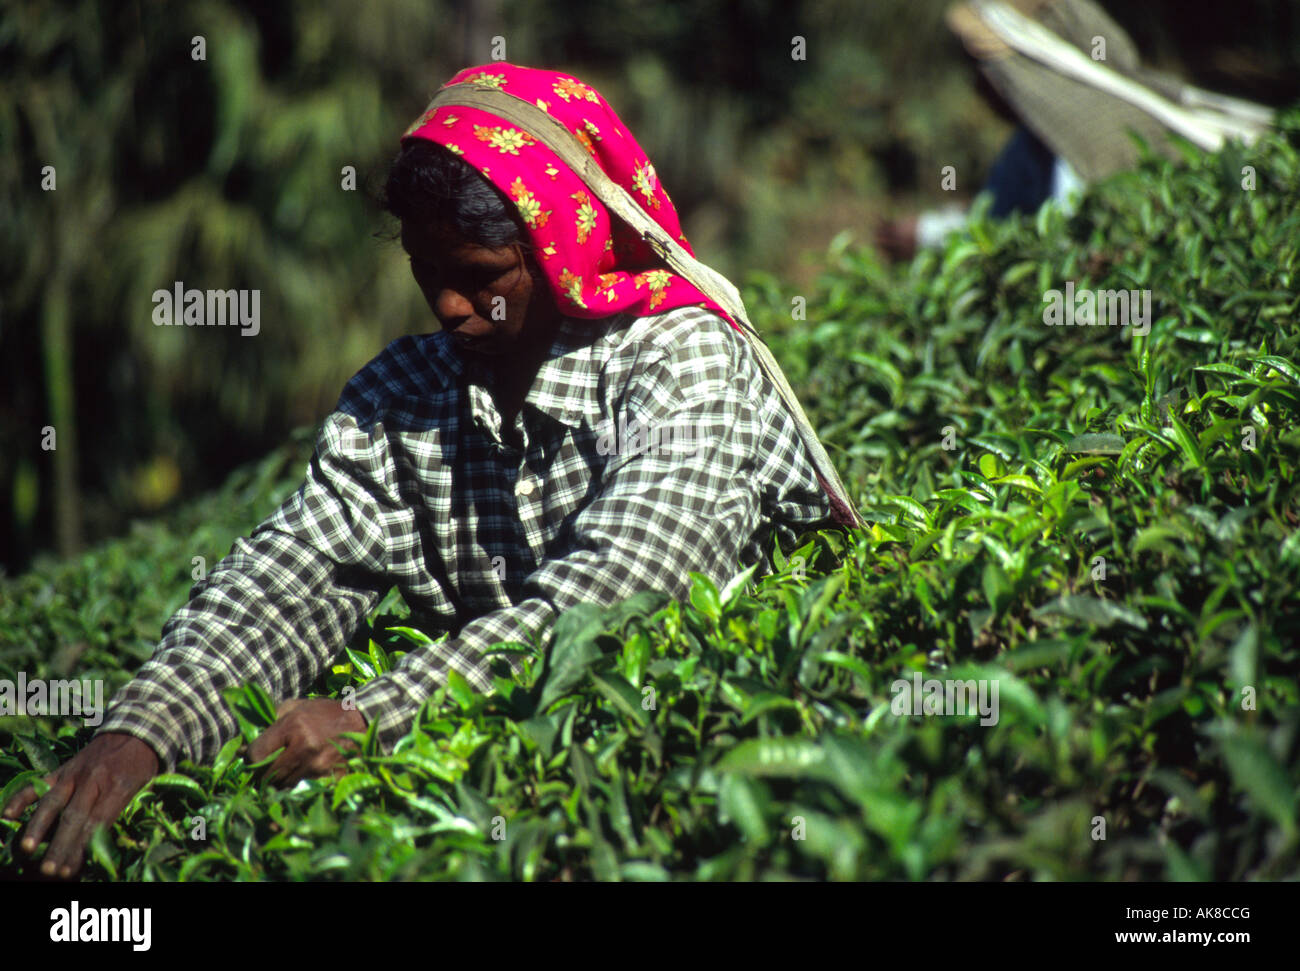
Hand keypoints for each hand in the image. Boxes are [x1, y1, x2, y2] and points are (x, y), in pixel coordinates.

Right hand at [3, 732, 159, 878]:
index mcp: (119, 787)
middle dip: (60, 846)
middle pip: (74, 817)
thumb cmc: (142, 767)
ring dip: (38, 826)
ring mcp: (75, 773)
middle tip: (50, 870)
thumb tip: (106, 847)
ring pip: (53, 801)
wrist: (136, 732)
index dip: (82, 848)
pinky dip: (22, 799)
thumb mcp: (144, 789)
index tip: (70, 871)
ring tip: (27, 849)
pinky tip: (8, 816)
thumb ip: (125, 813)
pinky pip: (39, 784)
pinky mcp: (63, 768)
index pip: (98, 822)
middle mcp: (94, 780)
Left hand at [248, 698, 366, 785]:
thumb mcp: (299, 706)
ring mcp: (317, 767)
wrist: (363, 722)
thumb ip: (273, 718)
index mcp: (293, 726)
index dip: (252, 758)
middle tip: (266, 769)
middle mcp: (304, 749)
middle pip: (268, 775)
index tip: (254, 757)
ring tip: (285, 772)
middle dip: (264, 773)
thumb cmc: (327, 713)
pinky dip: (299, 786)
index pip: (257, 754)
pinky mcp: (328, 780)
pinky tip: (301, 777)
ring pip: (284, 786)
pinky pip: (303, 790)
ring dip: (281, 782)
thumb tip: (249, 740)